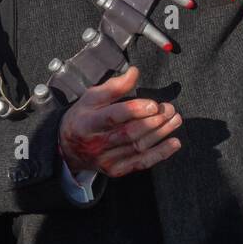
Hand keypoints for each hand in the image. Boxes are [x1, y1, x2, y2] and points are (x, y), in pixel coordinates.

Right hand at [58, 66, 182, 177]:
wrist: (67, 149)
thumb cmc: (82, 118)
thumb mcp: (91, 97)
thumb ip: (114, 86)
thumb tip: (134, 72)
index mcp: (87, 122)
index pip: (113, 117)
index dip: (135, 110)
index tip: (153, 104)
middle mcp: (96, 144)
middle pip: (130, 133)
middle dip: (153, 121)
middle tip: (169, 109)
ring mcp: (106, 160)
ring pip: (138, 147)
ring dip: (161, 134)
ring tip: (175, 120)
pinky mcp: (115, 170)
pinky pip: (141, 163)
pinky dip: (160, 153)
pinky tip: (174, 143)